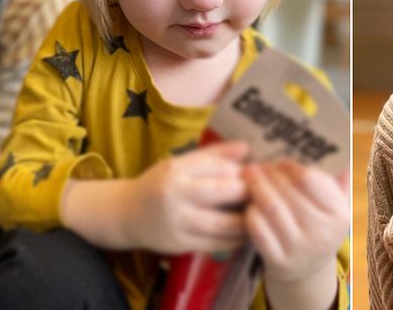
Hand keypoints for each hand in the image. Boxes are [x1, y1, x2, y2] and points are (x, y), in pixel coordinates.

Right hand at [127, 141, 251, 254]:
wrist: (127, 214)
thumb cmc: (159, 183)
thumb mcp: (181, 163)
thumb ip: (215, 155)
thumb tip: (247, 148)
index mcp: (176, 169)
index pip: (219, 167)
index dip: (243, 171)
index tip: (258, 174)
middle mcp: (175, 194)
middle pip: (223, 192)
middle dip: (248, 193)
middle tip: (265, 194)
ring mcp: (177, 222)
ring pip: (223, 223)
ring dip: (247, 221)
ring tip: (261, 216)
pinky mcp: (179, 245)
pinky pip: (216, 244)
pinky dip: (235, 240)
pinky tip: (245, 234)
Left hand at [244, 160, 349, 283]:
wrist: (307, 270)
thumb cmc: (319, 225)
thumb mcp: (335, 206)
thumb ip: (338, 180)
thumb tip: (342, 153)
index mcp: (338, 213)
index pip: (308, 178)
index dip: (289, 166)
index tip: (279, 161)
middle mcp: (321, 233)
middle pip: (286, 192)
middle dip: (268, 174)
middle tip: (256, 164)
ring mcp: (299, 249)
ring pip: (271, 208)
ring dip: (256, 187)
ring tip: (247, 175)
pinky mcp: (278, 261)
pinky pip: (258, 230)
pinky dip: (250, 212)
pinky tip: (248, 203)